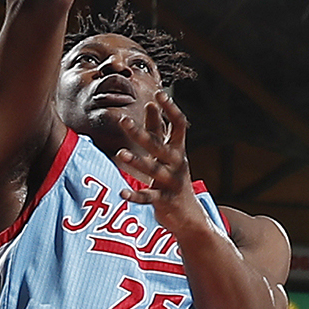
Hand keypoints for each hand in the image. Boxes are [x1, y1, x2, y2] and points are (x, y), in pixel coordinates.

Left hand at [114, 95, 203, 229]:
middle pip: (158, 146)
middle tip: (123, 120)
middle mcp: (177, 163)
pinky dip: (135, 196)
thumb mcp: (169, 152)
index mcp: (178, 149)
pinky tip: (122, 192)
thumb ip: (158, 129)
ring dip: (136, 162)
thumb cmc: (174, 176)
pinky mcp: (164, 200)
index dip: (170, 109)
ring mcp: (171, 182)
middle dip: (141, 134)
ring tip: (120, 154)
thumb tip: (151, 102)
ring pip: (153, 170)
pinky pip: (148, 197)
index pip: (178, 125)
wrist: (188, 215)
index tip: (159, 94)